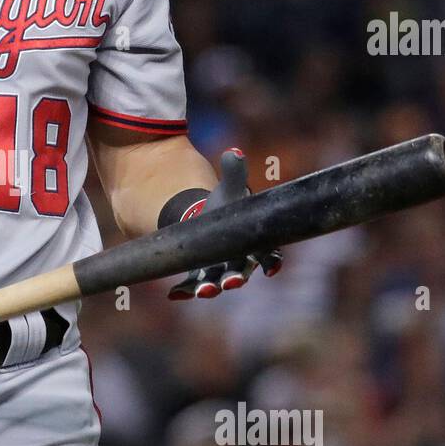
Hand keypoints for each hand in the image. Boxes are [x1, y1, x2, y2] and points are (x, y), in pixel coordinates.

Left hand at [163, 148, 282, 300]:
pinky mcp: (197, 275)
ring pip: (216, 283)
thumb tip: (234, 152)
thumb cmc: (225, 208)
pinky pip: (192, 285)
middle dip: (234, 278)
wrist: (206, 220)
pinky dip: (184, 290)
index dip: (271, 262)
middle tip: (229, 282)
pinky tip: (173, 293)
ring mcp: (217, 271)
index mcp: (252, 244)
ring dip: (210, 288)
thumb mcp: (230, 191)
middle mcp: (237, 262)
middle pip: (239, 273)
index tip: (271, 269)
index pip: (268, 256)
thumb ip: (234, 174)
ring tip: (203, 291)